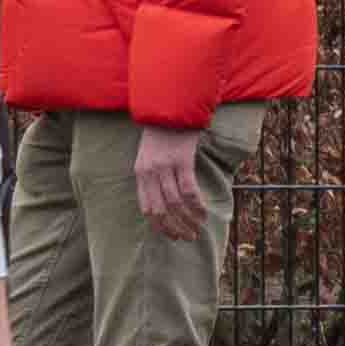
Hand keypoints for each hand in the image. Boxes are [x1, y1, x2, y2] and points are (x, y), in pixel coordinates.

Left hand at [131, 123, 211, 240]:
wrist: (172, 107)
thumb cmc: (163, 133)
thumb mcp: (149, 156)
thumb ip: (153, 177)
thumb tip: (165, 203)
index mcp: (140, 173)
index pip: (146, 208)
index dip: (160, 226)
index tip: (172, 236)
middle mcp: (150, 172)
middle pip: (161, 210)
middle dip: (175, 228)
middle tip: (188, 238)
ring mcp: (165, 167)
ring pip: (175, 204)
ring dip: (188, 221)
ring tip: (198, 230)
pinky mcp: (182, 160)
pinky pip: (189, 191)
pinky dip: (197, 207)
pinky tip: (204, 214)